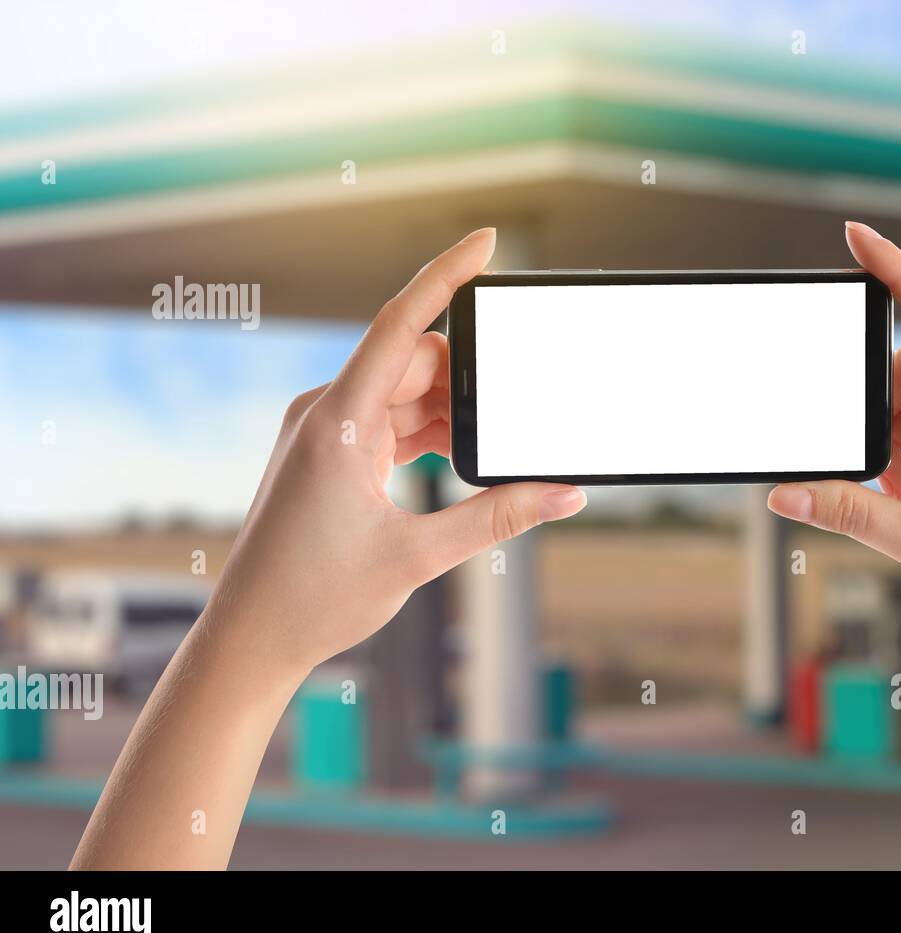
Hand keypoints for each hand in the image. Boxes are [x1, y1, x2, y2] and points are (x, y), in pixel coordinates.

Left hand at [210, 227, 586, 680]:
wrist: (251, 638)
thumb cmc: (315, 598)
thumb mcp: (419, 556)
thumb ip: (498, 517)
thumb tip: (564, 494)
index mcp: (337, 422)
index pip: (399, 324)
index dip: (445, 276)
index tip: (487, 241)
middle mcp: (325, 413)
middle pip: (415, 362)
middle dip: (471, 384)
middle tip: (517, 420)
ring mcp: (324, 431)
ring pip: (405, 394)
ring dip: (452, 416)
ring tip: (491, 458)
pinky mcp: (328, 453)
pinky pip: (391, 421)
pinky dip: (429, 435)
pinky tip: (460, 464)